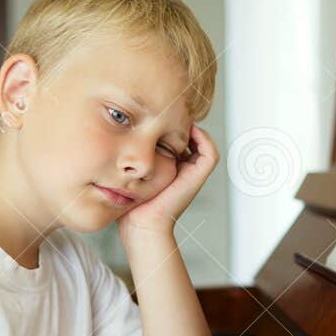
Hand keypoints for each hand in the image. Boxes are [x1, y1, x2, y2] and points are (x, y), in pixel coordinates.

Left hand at [118, 123, 218, 241]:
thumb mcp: (130, 172)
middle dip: (179, 123)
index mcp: (171, 167)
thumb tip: (125, 135)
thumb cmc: (132, 204)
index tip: (155, 116)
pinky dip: (203, 138)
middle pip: (190, 136)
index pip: (177, 137)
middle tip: (166, 111)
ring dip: (192, 128)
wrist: (141, 224)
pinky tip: (185, 131)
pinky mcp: (198, 176)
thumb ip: (132, 157)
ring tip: (176, 118)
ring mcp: (193, 172)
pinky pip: (210, 152)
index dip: (169, 124)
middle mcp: (184, 168)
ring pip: (202, 141)